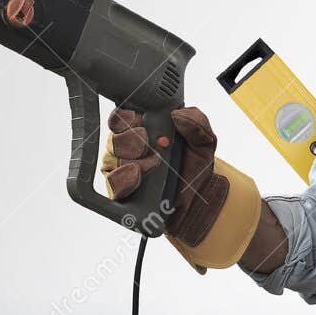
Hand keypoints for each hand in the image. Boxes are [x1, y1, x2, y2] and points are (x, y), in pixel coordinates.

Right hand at [101, 106, 228, 243]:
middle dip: (133, 140)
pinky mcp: (120, 191)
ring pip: (111, 159)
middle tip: (152, 146)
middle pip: (114, 137)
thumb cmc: (195, 168)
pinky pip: (111, 183)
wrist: (198, 200)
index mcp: (144, 130)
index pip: (121, 117)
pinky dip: (123, 178)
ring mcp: (121, 170)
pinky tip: (137, 175)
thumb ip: (196, 123)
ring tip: (154, 164)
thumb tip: (177, 114)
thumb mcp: (204, 142)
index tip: (142, 123)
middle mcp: (128, 148)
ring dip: (133, 160)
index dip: (126, 118)